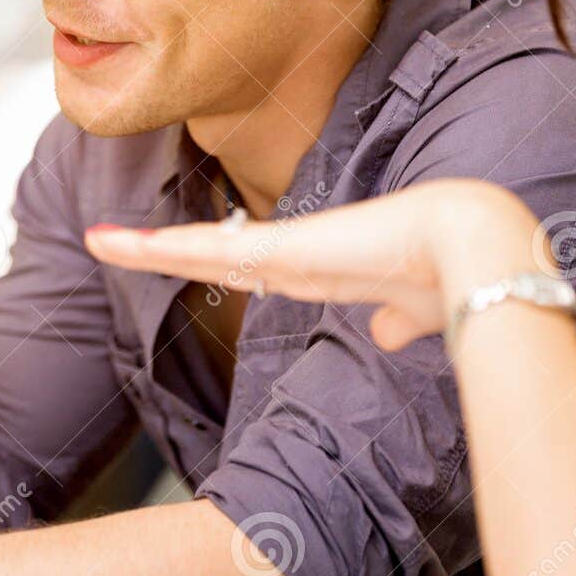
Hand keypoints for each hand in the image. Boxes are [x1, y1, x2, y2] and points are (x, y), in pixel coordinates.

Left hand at [84, 179, 543, 349]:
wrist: (477, 245)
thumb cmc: (455, 272)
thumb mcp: (414, 310)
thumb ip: (395, 320)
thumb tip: (386, 333)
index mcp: (323, 269)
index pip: (249, 266)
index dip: (209, 261)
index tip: (177, 257)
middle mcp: (296, 255)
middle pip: (211, 254)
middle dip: (161, 251)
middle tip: (110, 241)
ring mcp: (287, 249)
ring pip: (199, 250)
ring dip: (147, 248)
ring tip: (99, 241)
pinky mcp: (285, 250)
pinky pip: (208, 250)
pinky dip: (161, 248)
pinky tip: (124, 245)